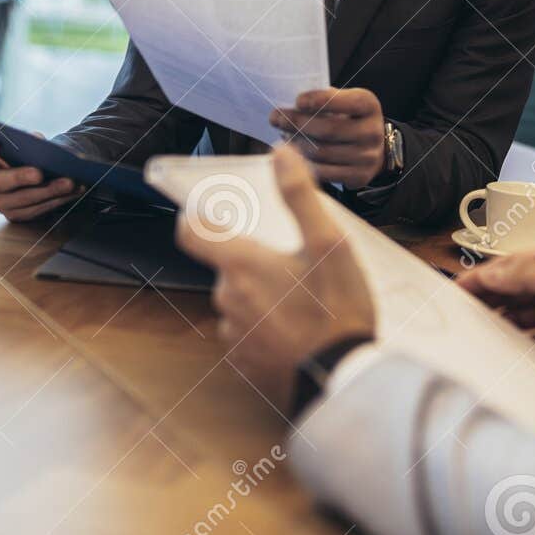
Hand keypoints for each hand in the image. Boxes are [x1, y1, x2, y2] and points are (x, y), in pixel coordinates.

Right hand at [0, 139, 80, 222]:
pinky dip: (57, 200)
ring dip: (47, 192)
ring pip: (20, 201)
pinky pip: (36, 211)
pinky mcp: (15, 215)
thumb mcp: (27, 142)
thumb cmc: (29, 153)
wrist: (40, 172)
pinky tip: (74, 191)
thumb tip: (37, 141)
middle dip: (19, 178)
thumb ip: (27, 139)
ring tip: (69, 183)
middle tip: (39, 173)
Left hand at [175, 145, 376, 411]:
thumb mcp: (329, 244)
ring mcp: (234, 335)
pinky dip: (267, 329)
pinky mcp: (245, 365)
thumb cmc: (337, 308)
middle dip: (254, 263)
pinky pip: (248, 335)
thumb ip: (300, 196)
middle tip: (296, 267)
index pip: (192, 231)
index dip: (197, 218)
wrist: (342, 381)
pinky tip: (300, 331)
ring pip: (239, 302)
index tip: (211, 213)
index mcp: (241, 265)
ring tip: (304, 303)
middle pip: (226, 268)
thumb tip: (281, 153)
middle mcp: (227, 299)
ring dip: (262, 297)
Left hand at [269, 87, 385, 188]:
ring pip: (323, 153)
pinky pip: (324, 172)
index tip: (298, 100)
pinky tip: (291, 157)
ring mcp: (367, 157)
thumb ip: (325, 100)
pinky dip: (303, 165)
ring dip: (296, 145)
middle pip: (329, 129)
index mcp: (369, 106)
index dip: (320, 100)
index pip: (345, 102)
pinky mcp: (359, 176)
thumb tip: (293, 107)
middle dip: (298, 123)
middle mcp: (372, 132)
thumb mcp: (345, 102)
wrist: (372, 148)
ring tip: (282, 137)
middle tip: (276, 118)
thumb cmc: (349, 119)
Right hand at [457, 237, 534, 393]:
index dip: (481, 276)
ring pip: (518, 317)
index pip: (510, 264)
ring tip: (472, 336)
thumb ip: (526, 276)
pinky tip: (499, 353)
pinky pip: (532, 342)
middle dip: (486, 302)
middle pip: (510, 291)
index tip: (454, 291)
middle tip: (457, 317)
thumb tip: (489, 272)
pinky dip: (516, 346)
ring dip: (499, 325)